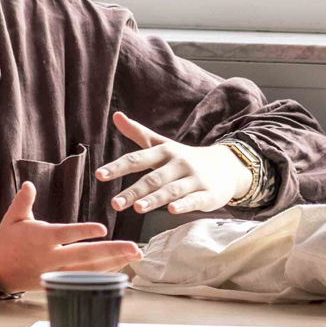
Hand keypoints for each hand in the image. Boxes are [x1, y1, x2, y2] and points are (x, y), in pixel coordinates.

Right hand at [0, 181, 141, 293]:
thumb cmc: (7, 241)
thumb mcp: (12, 218)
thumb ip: (23, 202)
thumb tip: (28, 184)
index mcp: (41, 239)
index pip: (66, 235)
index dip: (84, 232)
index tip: (103, 229)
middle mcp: (51, 257)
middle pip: (85, 256)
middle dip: (112, 252)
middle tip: (134, 247)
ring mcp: (57, 272)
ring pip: (90, 269)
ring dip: (115, 262)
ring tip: (135, 255)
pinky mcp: (59, 281)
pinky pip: (85, 278)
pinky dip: (104, 272)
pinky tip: (121, 266)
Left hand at [95, 112, 251, 215]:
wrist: (226, 166)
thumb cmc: (185, 158)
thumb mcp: (163, 144)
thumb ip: (138, 133)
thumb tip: (116, 115)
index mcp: (165, 151)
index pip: (137, 159)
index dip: (118, 167)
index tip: (100, 175)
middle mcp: (179, 163)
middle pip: (153, 178)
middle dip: (133, 191)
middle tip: (115, 204)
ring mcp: (194, 179)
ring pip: (172, 190)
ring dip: (154, 199)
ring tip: (138, 208)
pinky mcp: (208, 194)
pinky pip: (195, 200)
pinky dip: (184, 205)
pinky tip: (172, 210)